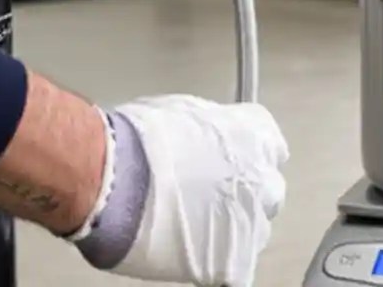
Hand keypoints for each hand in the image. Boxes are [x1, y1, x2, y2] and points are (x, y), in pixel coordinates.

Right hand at [75, 95, 288, 286]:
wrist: (110, 181)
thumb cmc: (135, 144)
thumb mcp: (180, 112)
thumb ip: (208, 132)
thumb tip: (205, 140)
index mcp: (253, 137)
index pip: (272, 148)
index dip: (247, 157)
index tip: (232, 163)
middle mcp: (261, 180)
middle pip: (268, 191)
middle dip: (244, 194)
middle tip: (208, 196)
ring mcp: (248, 224)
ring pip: (254, 231)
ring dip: (232, 229)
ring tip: (192, 227)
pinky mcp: (231, 263)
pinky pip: (236, 269)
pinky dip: (217, 264)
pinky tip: (190, 253)